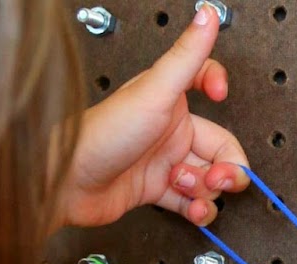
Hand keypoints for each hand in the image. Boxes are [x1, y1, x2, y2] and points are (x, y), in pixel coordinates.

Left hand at [57, 8, 249, 231]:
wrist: (69, 181)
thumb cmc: (104, 133)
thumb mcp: (154, 90)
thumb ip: (187, 56)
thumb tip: (207, 16)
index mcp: (171, 101)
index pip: (207, 84)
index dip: (220, 89)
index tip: (220, 98)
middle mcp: (169, 131)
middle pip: (220, 148)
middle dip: (227, 168)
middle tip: (217, 179)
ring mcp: (164, 163)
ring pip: (208, 179)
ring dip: (208, 192)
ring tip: (186, 189)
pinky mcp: (157, 191)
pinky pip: (192, 204)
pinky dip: (199, 211)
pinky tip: (193, 210)